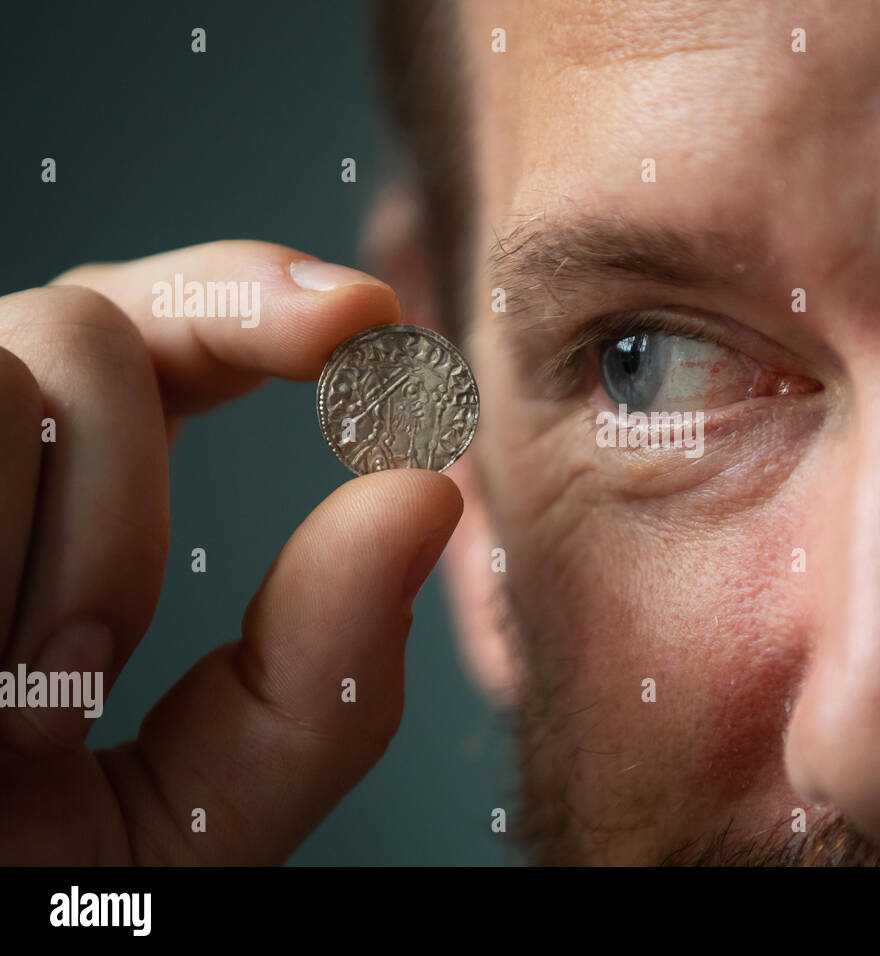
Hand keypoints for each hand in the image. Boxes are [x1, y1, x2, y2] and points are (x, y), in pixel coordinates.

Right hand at [0, 241, 461, 862]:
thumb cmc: (20, 884)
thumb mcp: (196, 810)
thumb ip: (322, 684)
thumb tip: (429, 497)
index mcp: (59, 497)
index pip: (160, 329)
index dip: (253, 293)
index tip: (366, 317)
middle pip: (85, 325)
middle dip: (118, 513)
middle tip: (82, 680)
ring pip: (19, 365)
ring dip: (51, 559)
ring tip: (2, 711)